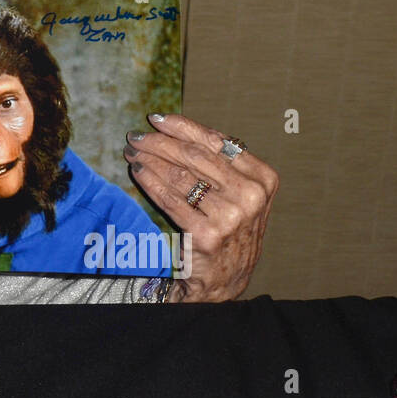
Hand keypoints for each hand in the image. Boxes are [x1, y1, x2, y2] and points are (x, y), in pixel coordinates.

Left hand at [123, 113, 278, 301]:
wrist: (226, 278)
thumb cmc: (230, 228)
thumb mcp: (241, 193)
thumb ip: (221, 162)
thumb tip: (178, 128)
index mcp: (263, 179)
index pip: (216, 142)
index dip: (182, 126)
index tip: (158, 119)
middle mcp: (250, 196)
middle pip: (194, 156)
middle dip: (160, 142)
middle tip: (137, 136)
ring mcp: (230, 217)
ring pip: (179, 176)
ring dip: (150, 160)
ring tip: (133, 152)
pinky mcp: (206, 235)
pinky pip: (170, 199)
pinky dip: (150, 182)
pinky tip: (138, 172)